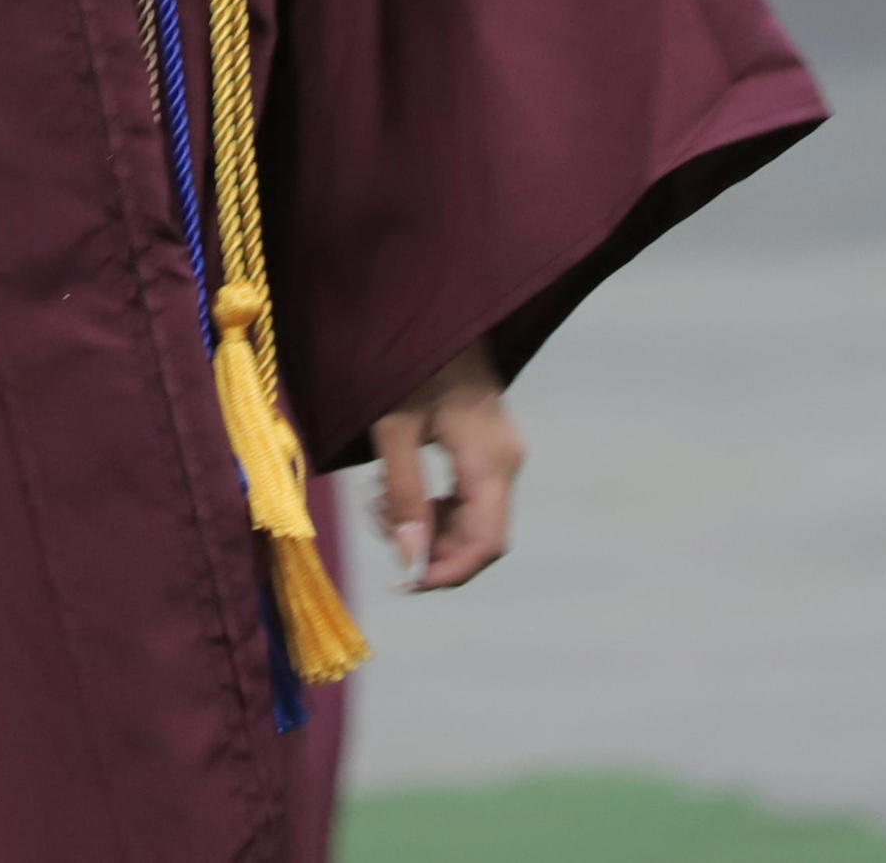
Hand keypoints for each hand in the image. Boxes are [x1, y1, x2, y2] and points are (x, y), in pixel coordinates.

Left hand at [370, 342, 521, 589]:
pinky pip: (466, 493)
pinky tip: (393, 486)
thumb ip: (404, 493)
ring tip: (379, 500)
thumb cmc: (405, 358)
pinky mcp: (487, 444)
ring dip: (426, 523)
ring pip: (472, 516)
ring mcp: (501, 452)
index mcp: (492, 459)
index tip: (404, 581)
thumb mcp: (392, 426)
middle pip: (480, 535)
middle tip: (379, 525)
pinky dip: (432, 503)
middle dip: (430, 547)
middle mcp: (507, 460)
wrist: (431, 304)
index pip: (485, 542)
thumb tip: (410, 559)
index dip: (447, 572)